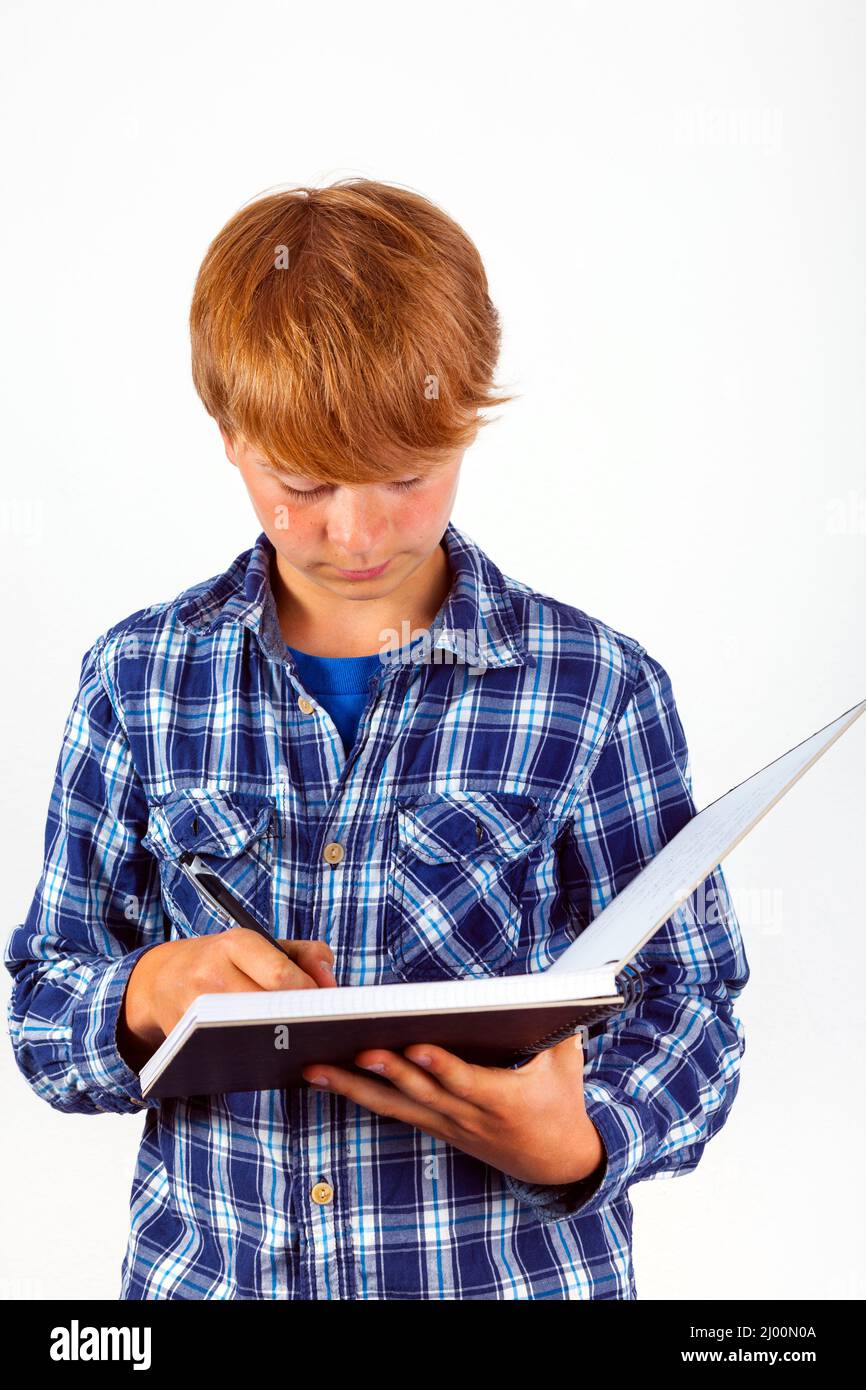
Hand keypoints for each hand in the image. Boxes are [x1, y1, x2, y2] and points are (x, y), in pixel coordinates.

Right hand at [118, 932, 337, 1070]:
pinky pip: (228, 1050)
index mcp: (235, 944)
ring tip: (298, 1040)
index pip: (280, 974)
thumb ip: (308, 955)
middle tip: (317, 1028)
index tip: (326, 1006)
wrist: (161, 978)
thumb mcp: (264, 945)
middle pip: (266, 1007)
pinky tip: (269, 1053)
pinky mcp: (186, 1038)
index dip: (308, 995)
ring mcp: (194, 1008)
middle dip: (297, 1020)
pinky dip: (252, 1054)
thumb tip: (331, 985)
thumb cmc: (225, 960)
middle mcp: (211, 973)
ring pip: (248, 1032)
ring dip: (277, 1039)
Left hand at [301, 1032, 604, 1186]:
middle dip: (386, 1073)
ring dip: (353, 1088)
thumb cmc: (560, 1102)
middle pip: (420, 1095)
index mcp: (503, 1099)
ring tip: (315, 1068)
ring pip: (395, 1106)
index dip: (440, 1067)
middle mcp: (468, 1116)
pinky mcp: (435, 1127)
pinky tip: (328, 1079)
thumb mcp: (567, 1063)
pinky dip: (360, 1094)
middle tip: (355, 1050)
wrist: (556, 1162)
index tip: (415, 1047)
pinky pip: (393, 1110)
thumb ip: (558, 1026)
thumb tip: (547, 989)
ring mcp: (447, 1125)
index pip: (467, 1082)